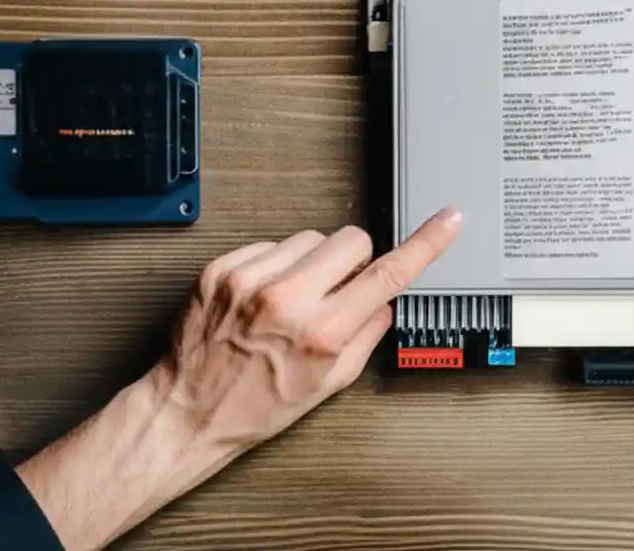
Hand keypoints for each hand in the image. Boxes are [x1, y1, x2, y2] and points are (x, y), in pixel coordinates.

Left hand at [18, 209, 460, 549]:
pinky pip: (269, 244)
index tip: (447, 221)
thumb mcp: (330, 383)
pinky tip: (262, 296)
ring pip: (310, 237)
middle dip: (353, 261)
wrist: (187, 411)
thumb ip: (367, 334)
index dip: (425, 244)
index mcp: (322, 333)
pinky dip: (274, 264)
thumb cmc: (256, 406)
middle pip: (351, 239)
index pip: (387, 275)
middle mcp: (287, 300)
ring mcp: (250, 280)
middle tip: (336, 291)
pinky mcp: (221, 269)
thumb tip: (386, 297)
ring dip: (312, 261)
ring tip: (291, 299)